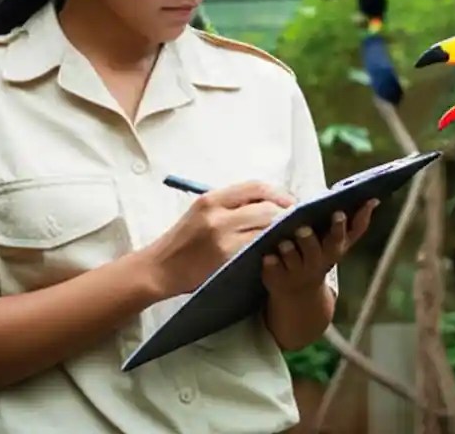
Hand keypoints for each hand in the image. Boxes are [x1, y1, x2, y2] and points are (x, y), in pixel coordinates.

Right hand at [144, 181, 292, 297]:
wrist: (159, 269)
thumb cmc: (182, 242)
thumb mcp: (201, 213)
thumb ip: (229, 205)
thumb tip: (266, 202)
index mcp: (211, 199)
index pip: (255, 186)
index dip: (278, 193)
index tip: (289, 203)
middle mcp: (217, 214)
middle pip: (266, 207)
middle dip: (285, 214)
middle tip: (295, 223)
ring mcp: (222, 237)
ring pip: (265, 228)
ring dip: (281, 232)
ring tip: (287, 237)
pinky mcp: (226, 257)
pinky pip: (257, 248)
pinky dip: (269, 248)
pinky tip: (273, 251)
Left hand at [261, 198, 377, 296]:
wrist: (299, 290)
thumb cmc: (321, 254)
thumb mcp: (340, 242)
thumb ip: (357, 223)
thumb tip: (374, 199)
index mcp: (332, 250)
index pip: (339, 238)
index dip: (339, 227)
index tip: (337, 213)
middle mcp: (316, 262)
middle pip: (314, 251)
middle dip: (310, 240)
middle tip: (303, 228)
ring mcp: (295, 271)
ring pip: (292, 261)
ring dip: (289, 252)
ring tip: (284, 242)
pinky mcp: (275, 277)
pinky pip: (272, 271)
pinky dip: (271, 264)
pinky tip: (267, 257)